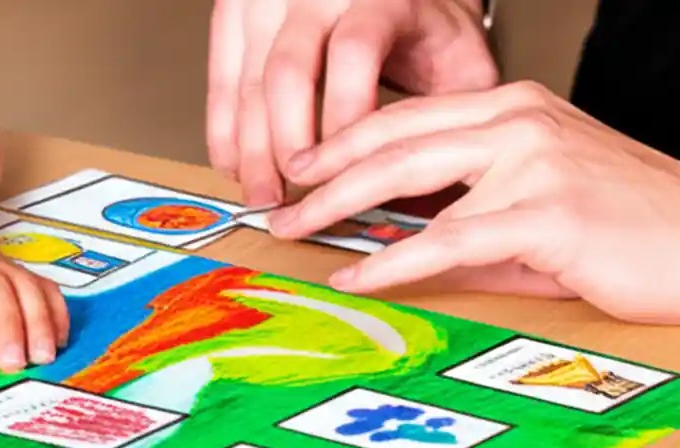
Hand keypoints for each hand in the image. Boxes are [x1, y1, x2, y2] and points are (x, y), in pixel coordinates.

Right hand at [206, 0, 495, 204]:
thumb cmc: (422, 27)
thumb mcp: (460, 62)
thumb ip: (454, 117)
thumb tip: (445, 191)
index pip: (353, 51)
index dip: (343, 116)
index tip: (343, 174)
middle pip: (288, 70)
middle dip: (285, 145)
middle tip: (292, 198)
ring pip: (247, 80)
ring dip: (250, 148)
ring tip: (264, 196)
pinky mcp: (238, 10)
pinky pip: (220, 76)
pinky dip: (224, 129)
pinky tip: (235, 165)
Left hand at [269, 81, 679, 323]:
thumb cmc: (638, 226)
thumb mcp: (541, 205)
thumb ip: (471, 216)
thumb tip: (399, 249)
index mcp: (514, 109)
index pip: (408, 116)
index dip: (344, 140)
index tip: (301, 165)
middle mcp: (517, 122)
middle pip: (392, 139)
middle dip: (323, 173)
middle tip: (280, 201)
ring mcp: (530, 161)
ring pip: (406, 178)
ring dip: (339, 209)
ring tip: (296, 231)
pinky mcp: (544, 211)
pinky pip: (446, 238)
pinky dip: (391, 260)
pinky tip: (357, 275)